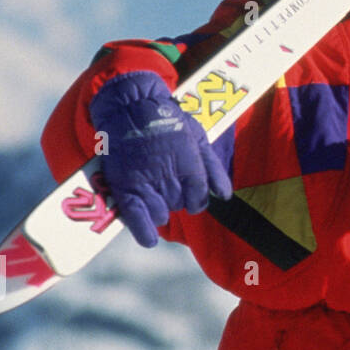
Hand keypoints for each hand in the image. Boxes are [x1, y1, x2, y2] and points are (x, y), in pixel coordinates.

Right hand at [89, 70, 232, 247]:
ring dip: (160, 208)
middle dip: (176, 198)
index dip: (196, 200)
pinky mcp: (124, 187)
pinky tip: (149, 240)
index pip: (198, 200)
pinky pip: (135, 218)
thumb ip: (213, 169)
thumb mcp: (199, 138)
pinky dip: (142, 230)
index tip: (190, 193)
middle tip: (167, 179)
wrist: (133, 109)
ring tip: (154, 190)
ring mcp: (146, 184)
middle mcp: (169, 179)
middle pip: (179, 206)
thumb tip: (225, 195)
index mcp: (190, 167)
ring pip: (161, 213)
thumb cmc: (169, 121)